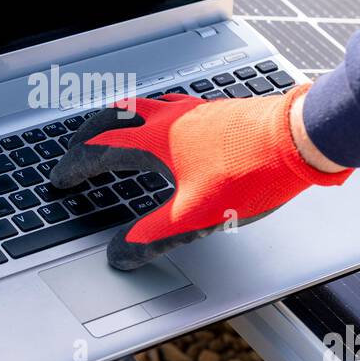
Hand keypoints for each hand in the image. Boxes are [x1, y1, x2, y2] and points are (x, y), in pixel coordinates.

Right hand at [51, 85, 352, 269]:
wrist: (300, 141)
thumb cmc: (250, 174)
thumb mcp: (194, 217)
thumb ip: (153, 236)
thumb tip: (120, 254)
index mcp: (154, 142)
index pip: (99, 151)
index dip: (75, 167)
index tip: (59, 180)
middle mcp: (169, 120)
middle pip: (114, 117)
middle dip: (88, 134)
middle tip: (76, 148)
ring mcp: (194, 112)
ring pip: (143, 107)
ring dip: (119, 119)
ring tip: (113, 130)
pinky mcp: (217, 112)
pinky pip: (171, 107)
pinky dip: (152, 116)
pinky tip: (170, 128)